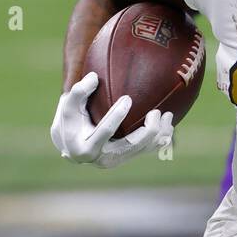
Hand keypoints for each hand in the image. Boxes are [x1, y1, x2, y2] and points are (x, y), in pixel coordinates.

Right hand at [50, 72, 173, 167]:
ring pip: (143, 149)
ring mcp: (117, 160)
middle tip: (157, 112)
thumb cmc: (70, 121)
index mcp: (87, 148)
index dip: (116, 115)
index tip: (128, 98)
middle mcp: (104, 159)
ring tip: (168, 115)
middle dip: (148, 130)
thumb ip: (78, 91)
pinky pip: (146, 150)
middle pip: (131, 145)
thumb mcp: (68, 106)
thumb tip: (93, 77)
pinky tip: (168, 125)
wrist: (72, 144)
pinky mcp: (127, 158)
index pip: (105, 131)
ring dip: (159, 134)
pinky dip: (159, 139)